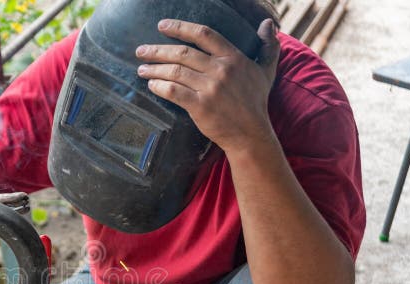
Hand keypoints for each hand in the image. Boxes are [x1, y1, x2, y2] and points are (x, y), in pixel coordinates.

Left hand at [135, 18, 279, 154]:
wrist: (250, 134)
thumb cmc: (256, 102)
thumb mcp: (266, 71)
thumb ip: (268, 46)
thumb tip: (268, 23)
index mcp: (233, 57)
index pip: (203, 34)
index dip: (180, 27)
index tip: (162, 26)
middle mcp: (220, 70)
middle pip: (183, 53)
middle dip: (157, 50)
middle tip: (141, 51)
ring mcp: (210, 88)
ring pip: (175, 72)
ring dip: (154, 69)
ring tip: (141, 69)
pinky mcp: (200, 106)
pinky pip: (174, 92)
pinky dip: (159, 87)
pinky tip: (151, 85)